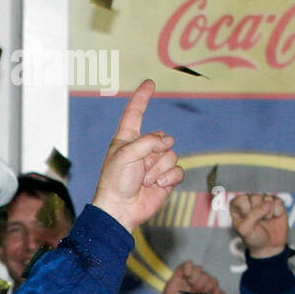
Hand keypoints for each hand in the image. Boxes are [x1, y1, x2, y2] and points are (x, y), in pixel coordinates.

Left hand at [92, 80, 181, 232]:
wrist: (121, 210)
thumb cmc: (116, 182)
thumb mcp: (127, 154)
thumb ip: (149, 141)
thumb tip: (168, 142)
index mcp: (127, 140)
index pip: (135, 113)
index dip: (142, 98)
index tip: (149, 83)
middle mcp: (142, 149)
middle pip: (163, 137)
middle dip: (155, 153)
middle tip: (139, 170)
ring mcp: (155, 164)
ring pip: (171, 154)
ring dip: (158, 168)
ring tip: (144, 180)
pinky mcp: (165, 179)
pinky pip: (178, 170)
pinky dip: (169, 177)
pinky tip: (157, 185)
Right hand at [159, 260, 226, 293]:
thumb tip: (222, 291)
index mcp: (205, 286)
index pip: (213, 280)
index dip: (209, 288)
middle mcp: (198, 280)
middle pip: (207, 275)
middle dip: (201, 285)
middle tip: (193, 292)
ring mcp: (190, 275)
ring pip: (199, 268)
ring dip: (195, 278)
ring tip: (189, 285)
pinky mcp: (180, 272)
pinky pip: (188, 263)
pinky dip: (188, 268)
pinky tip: (186, 276)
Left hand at [230, 193, 288, 258]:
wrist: (269, 246)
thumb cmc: (253, 238)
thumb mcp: (245, 230)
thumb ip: (252, 215)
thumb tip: (267, 203)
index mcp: (237, 207)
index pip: (241, 199)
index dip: (246, 210)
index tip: (246, 221)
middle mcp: (250, 201)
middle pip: (255, 197)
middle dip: (257, 212)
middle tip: (257, 222)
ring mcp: (263, 201)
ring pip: (267, 198)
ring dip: (267, 213)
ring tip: (265, 220)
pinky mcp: (275, 202)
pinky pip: (278, 202)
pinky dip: (277, 212)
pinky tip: (274, 217)